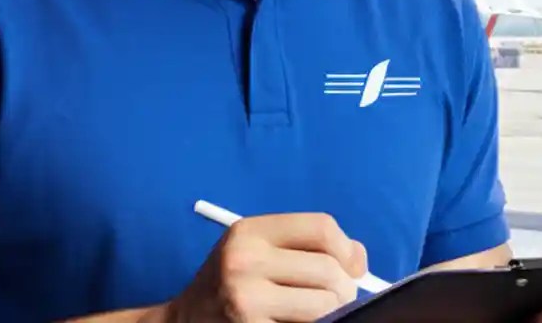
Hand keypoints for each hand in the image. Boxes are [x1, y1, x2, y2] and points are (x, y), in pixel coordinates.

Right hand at [168, 212, 368, 322]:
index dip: (347, 249)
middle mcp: (244, 261)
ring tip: (315, 315)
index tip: (351, 267)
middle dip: (344, 290)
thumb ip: (304, 245)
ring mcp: (246, 300)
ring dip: (332, 314)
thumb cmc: (230, 284)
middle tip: (336, 300)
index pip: (321, 227)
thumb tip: (358, 261)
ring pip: (326, 305)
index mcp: (249, 232)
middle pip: (329, 270)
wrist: (184, 321)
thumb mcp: (257, 250)